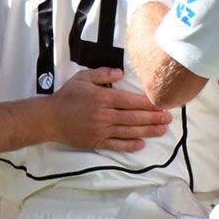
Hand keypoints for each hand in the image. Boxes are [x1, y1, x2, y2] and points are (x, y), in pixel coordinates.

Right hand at [50, 67, 171, 151]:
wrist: (49, 118)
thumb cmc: (67, 96)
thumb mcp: (82, 78)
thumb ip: (102, 74)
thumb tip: (120, 73)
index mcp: (103, 98)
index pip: (131, 101)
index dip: (148, 103)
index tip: (162, 103)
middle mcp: (104, 115)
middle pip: (134, 117)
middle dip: (153, 117)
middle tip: (168, 118)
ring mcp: (101, 130)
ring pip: (129, 131)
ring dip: (147, 131)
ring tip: (162, 130)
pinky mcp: (96, 142)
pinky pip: (116, 145)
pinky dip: (129, 145)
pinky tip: (141, 144)